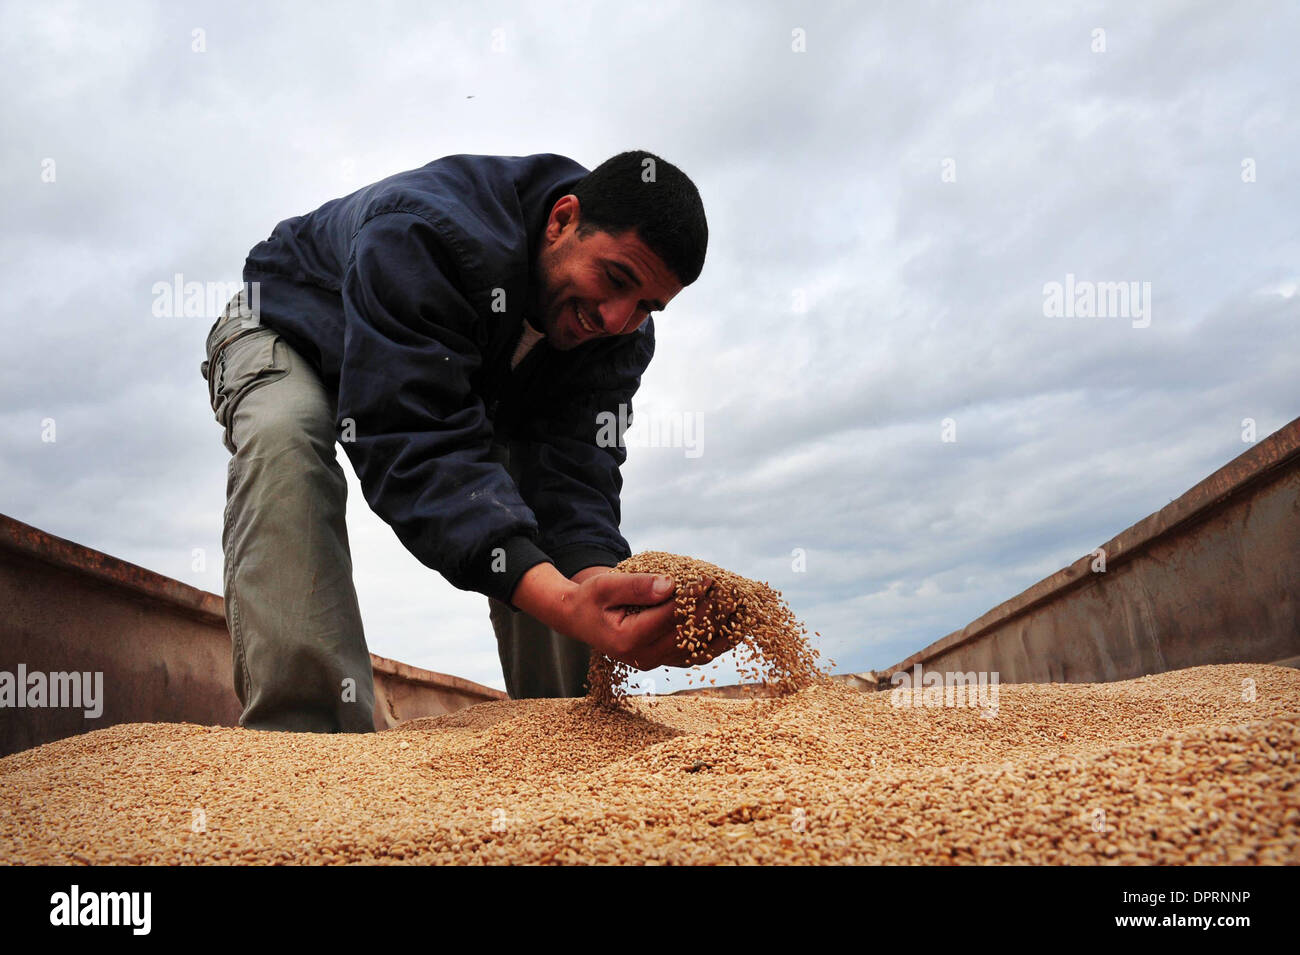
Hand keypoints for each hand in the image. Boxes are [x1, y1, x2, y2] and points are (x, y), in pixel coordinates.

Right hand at [512, 563, 729, 670]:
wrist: (580, 618)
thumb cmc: (591, 599)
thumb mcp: (605, 586)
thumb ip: (635, 587)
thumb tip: (669, 585)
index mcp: (628, 641)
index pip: (669, 618)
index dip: (692, 598)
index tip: (710, 579)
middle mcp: (644, 658)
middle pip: (689, 635)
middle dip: (714, 612)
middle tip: (733, 591)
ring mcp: (656, 661)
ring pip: (699, 651)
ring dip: (725, 631)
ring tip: (746, 611)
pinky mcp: (664, 659)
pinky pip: (698, 654)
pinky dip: (719, 642)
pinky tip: (737, 627)